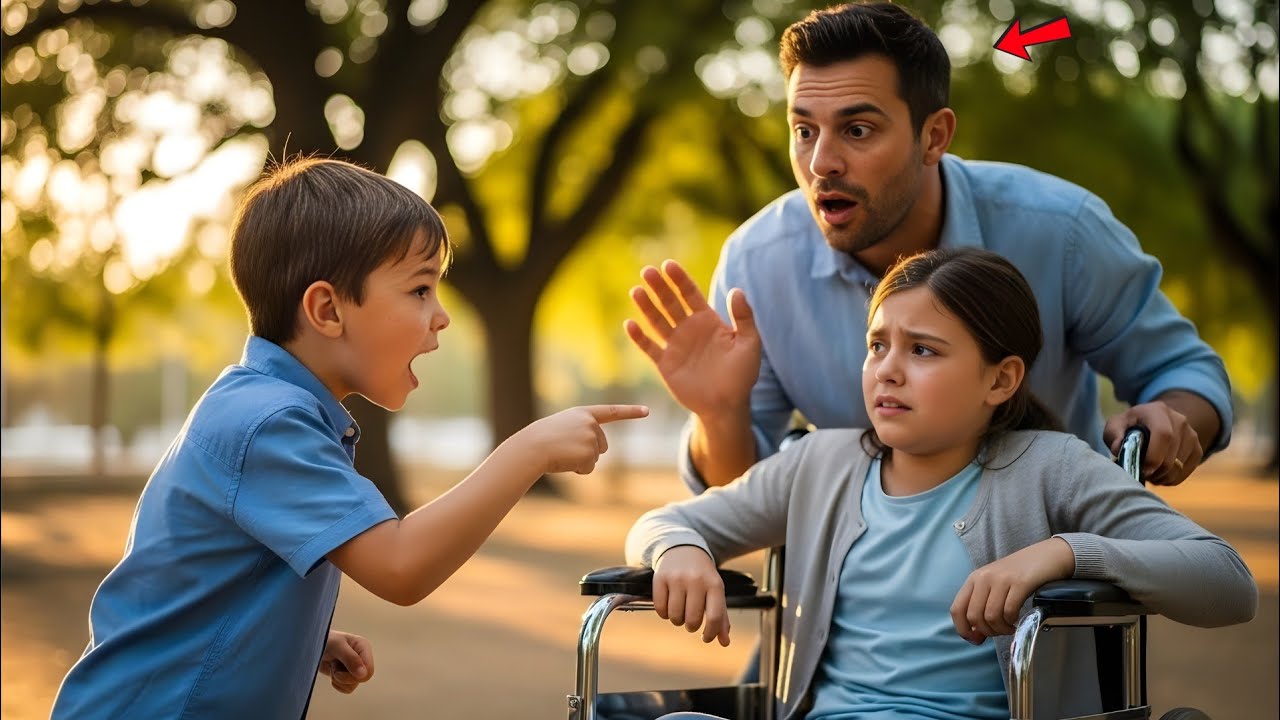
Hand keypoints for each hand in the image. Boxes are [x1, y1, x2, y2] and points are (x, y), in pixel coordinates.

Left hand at [319, 630, 374, 693]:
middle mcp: (362, 657)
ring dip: (339, 680)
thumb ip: (350, 658)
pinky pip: (347, 688)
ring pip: (354, 684)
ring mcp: (355, 667)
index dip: (355, 675)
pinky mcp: (347, 675)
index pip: (369, 670)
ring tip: (332, 667)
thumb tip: (363, 674)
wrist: (311, 645)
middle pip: (362, 679)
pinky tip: (332, 672)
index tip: (339, 672)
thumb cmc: (324, 640)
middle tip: (334, 669)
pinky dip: (337, 684)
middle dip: (345, 678)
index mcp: (363, 647)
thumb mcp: (337, 646)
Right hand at [515, 404, 648, 474]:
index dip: (630, 412)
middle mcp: (591, 423)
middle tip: (565, 449)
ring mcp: (592, 438)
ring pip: (594, 458)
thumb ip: (579, 433)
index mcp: (583, 413)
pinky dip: (577, 469)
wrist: (532, 447)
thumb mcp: (561, 429)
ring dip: (580, 461)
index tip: (647, 411)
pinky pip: (588, 468)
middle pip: (602, 445)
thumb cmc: (541, 439)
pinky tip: (565, 461)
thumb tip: (589, 454)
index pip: (611, 412)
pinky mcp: (590, 453)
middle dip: (588, 451)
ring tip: (562, 453)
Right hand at [625, 260, 760, 418]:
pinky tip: (630, 324)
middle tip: (647, 271)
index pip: (690, 294)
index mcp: (707, 321)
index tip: (668, 265)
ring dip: (646, 306)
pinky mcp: (665, 364)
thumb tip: (736, 290)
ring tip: (636, 291)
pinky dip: (639, 337)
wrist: (727, 406)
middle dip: (659, 287)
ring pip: (657, 321)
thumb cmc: (741, 375)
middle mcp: (688, 329)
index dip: (679, 279)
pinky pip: (649, 347)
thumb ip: (744, 317)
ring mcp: (675, 346)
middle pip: (670, 302)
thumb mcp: (749, 344)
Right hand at [652, 545, 731, 646]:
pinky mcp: (660, 578)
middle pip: (692, 620)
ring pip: (675, 616)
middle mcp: (696, 580)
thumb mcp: (715, 592)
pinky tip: (669, 604)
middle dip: (691, 626)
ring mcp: (677, 578)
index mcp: (714, 584)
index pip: (715, 617)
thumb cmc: (703, 577)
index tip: (705, 638)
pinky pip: (660, 609)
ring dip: (677, 620)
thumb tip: (724, 643)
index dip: (710, 633)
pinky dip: (664, 613)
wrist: (684, 549)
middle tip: (691, 620)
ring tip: (680, 611)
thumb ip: (721, 617)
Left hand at [950, 538, 1074, 643]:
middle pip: (974, 617)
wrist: (1048, 555)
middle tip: (1000, 631)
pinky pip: (1009, 611)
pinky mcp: (1020, 582)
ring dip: (1001, 629)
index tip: (976, 640)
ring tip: (1010, 627)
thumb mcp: (994, 583)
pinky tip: (1018, 620)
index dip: (963, 630)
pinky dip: (1012, 622)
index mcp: (974, 579)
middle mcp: (984, 578)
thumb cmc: (1020, 573)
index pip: (957, 609)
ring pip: (991, 616)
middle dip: (987, 632)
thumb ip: (982, 604)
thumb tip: (975, 634)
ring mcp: (1001, 579)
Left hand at [1104, 400, 1201, 485]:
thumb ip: (1113, 434)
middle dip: (1155, 471)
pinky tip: (1159, 474)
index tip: (1143, 470)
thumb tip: (1118, 448)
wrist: (1153, 423)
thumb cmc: (1129, 427)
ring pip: (1179, 466)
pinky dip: (1171, 479)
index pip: (1163, 434)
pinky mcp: (1197, 449)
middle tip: (1142, 474)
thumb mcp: (1116, 426)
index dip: (1154, 456)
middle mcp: (1179, 420)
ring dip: (1162, 476)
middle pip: (1171, 454)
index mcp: (1157, 411)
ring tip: (1148, 473)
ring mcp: (1191, 434)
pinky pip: (1186, 471)